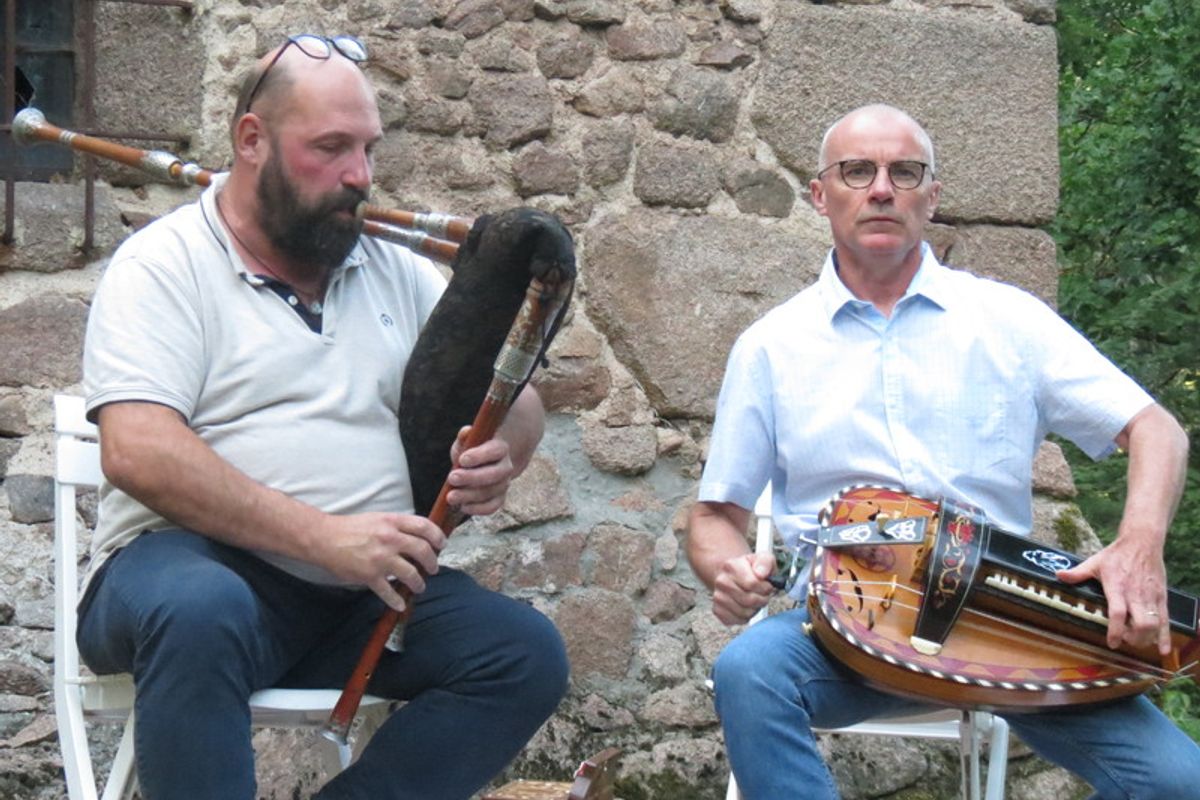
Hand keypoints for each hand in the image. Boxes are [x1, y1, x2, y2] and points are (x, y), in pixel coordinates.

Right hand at [317, 512, 446, 610]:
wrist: (324, 538)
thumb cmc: (350, 527)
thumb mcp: (378, 518)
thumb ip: (397, 526)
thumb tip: (417, 537)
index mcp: (392, 522)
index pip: (424, 526)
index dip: (437, 536)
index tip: (442, 544)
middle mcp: (389, 539)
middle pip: (423, 551)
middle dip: (432, 562)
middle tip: (433, 568)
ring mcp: (380, 558)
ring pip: (410, 573)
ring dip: (418, 583)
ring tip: (419, 586)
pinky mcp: (369, 575)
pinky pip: (388, 592)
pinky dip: (396, 600)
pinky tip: (400, 605)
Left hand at [445, 425, 514, 515]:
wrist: (483, 465)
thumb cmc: (471, 451)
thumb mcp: (466, 442)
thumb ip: (464, 438)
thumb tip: (465, 432)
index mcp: (500, 448)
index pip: (495, 451)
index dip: (480, 456)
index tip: (462, 460)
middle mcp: (506, 466)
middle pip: (495, 474)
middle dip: (473, 478)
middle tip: (452, 478)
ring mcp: (504, 484)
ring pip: (492, 492)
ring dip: (471, 496)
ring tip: (451, 497)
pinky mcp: (499, 498)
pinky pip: (493, 506)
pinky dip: (478, 509)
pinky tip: (463, 507)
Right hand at [711, 551, 776, 625]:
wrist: (736, 576)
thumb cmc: (752, 569)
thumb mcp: (763, 558)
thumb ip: (765, 562)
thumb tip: (761, 574)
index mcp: (731, 566)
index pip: (752, 584)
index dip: (765, 588)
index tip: (768, 585)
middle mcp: (721, 581)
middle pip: (749, 600)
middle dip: (762, 599)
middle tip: (763, 594)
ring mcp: (718, 597)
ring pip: (745, 613)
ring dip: (755, 609)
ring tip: (755, 599)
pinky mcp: (718, 611)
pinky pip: (738, 620)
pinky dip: (747, 617)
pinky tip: (746, 607)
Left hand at [1057, 536, 1171, 655]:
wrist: (1142, 542)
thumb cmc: (1117, 554)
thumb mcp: (1094, 562)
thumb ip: (1078, 573)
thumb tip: (1058, 575)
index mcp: (1116, 587)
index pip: (1117, 613)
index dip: (1116, 631)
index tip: (1112, 643)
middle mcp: (1135, 594)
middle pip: (1140, 624)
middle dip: (1133, 639)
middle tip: (1124, 640)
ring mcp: (1151, 596)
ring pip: (1154, 625)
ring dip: (1146, 639)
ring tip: (1135, 640)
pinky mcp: (1162, 597)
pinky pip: (1166, 620)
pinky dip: (1165, 636)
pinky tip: (1162, 649)